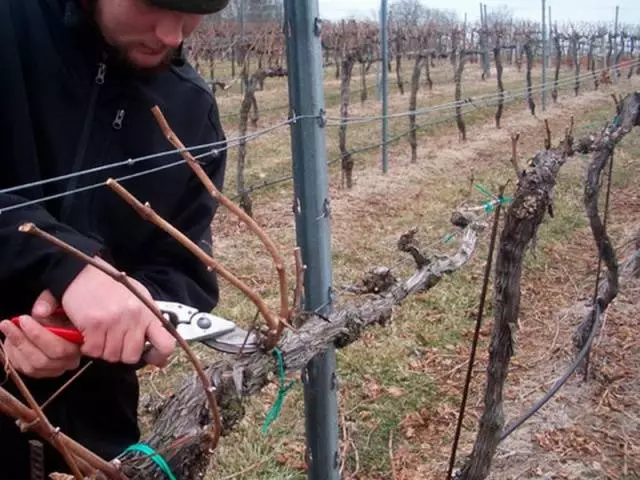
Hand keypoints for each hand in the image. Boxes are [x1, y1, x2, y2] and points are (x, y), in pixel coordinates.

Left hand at [0, 292, 80, 378]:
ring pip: (32, 367)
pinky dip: (13, 355)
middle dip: (22, 341)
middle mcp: (70, 361)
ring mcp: (56, 369)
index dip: (38, 336)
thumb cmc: (63, 311)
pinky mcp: (43, 372)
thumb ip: (50, 304)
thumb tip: (39, 312)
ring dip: (15, 347)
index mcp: (80, 344)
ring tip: (7, 328)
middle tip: (8, 324)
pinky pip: (25, 369)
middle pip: (43, 360)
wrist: (64, 321)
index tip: (24, 319)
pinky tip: (10, 340)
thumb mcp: (60, 301)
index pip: (59, 349)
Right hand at [60, 257, 175, 366]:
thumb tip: (161, 358)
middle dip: (122, 353)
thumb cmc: (113, 289)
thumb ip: (150, 325)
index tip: (151, 357)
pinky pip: (93, 350)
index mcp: (149, 313)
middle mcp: (134, 317)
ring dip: (104, 349)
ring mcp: (114, 321)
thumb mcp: (139, 301)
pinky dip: (89, 347)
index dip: (159, 356)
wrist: (84, 274)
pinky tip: (89, 334)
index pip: (165, 344)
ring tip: (101, 334)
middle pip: (131, 356)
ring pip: (111, 356)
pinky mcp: (94, 324)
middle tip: (115, 340)